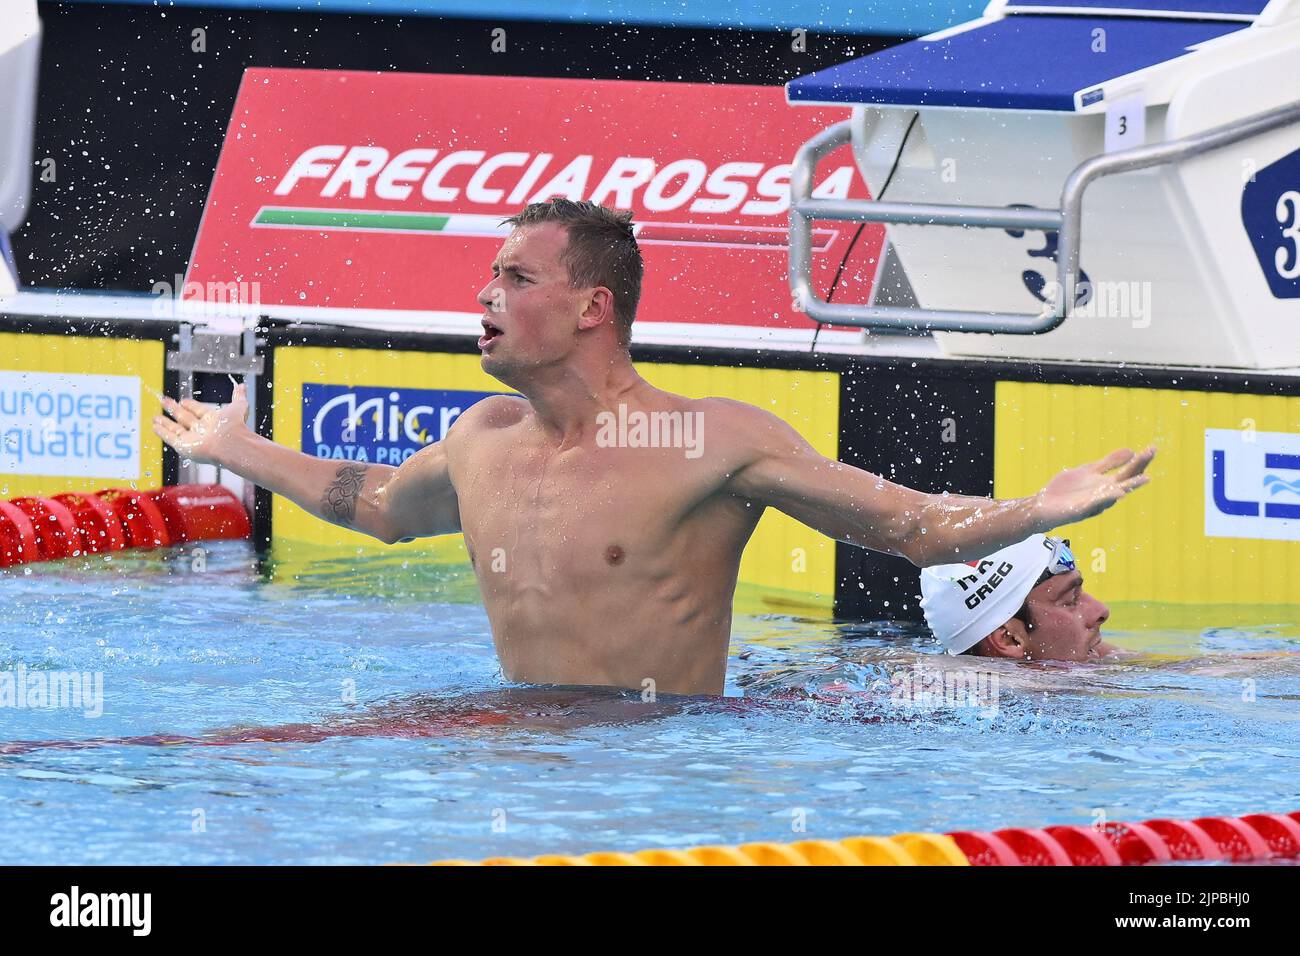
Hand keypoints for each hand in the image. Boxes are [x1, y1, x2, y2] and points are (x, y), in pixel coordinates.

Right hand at [151, 382, 251, 466]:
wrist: (231, 444)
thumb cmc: (236, 426)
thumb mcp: (239, 406)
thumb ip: (238, 396)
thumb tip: (243, 385)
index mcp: (213, 420)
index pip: (198, 410)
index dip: (191, 405)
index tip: (182, 400)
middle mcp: (202, 430)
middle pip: (184, 417)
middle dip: (174, 409)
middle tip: (164, 401)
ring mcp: (192, 438)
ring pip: (175, 428)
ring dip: (165, 422)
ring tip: (154, 417)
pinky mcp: (183, 446)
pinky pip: (170, 438)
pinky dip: (162, 432)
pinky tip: (154, 426)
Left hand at [1036, 445, 1155, 527]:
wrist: (1042, 506)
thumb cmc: (1067, 489)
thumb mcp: (1089, 471)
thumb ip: (1108, 463)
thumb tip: (1132, 451)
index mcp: (1107, 484)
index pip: (1128, 471)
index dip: (1140, 461)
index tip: (1152, 448)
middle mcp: (1104, 495)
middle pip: (1125, 481)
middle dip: (1138, 468)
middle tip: (1150, 453)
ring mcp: (1093, 504)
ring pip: (1114, 496)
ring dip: (1129, 487)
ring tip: (1145, 478)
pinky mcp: (1079, 511)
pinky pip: (1094, 505)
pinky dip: (1106, 499)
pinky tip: (1118, 493)